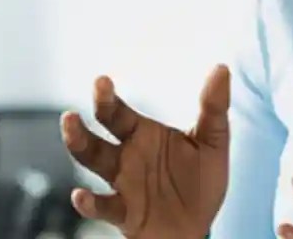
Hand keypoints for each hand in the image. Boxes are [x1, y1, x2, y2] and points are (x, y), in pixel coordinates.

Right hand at [59, 65, 230, 238]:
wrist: (200, 226)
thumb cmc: (201, 181)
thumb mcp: (213, 141)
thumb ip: (214, 107)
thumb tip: (221, 69)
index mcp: (142, 135)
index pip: (118, 113)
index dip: (107, 98)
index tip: (101, 82)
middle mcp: (126, 157)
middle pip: (96, 138)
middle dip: (82, 125)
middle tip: (73, 113)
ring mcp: (122, 185)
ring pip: (92, 164)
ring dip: (79, 148)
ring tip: (70, 132)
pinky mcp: (124, 213)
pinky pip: (103, 207)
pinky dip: (89, 203)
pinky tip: (81, 195)